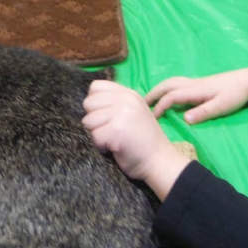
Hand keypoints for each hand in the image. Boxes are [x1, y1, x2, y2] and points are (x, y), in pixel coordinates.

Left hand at [83, 80, 192, 198]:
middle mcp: (126, 99)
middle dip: (94, 120)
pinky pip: (94, 136)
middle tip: (110, 130)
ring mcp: (122, 113)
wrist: (159, 160)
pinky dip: (101, 146)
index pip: (95, 87)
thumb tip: (89, 100)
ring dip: (97, 134)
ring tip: (114, 139)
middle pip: (88, 103)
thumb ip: (115, 103)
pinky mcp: (116, 129)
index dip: (95, 103)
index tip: (105, 117)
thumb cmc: (142, 141)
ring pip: (88, 121)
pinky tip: (115, 148)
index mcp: (129, 94)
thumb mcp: (133, 112)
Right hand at [146, 68, 247, 123]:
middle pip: (166, 85)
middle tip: (140, 105)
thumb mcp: (222, 106)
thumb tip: (185, 119)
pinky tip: (167, 96)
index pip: (171, 97)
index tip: (152, 119)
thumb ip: (204, 112)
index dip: (159, 107)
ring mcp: (195, 82)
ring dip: (158, 90)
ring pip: (171, 83)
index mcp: (195, 90)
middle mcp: (191, 84)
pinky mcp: (199, 84)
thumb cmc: (236, 94)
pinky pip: (176, 84)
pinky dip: (166, 89)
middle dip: (152, 94)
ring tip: (149, 100)